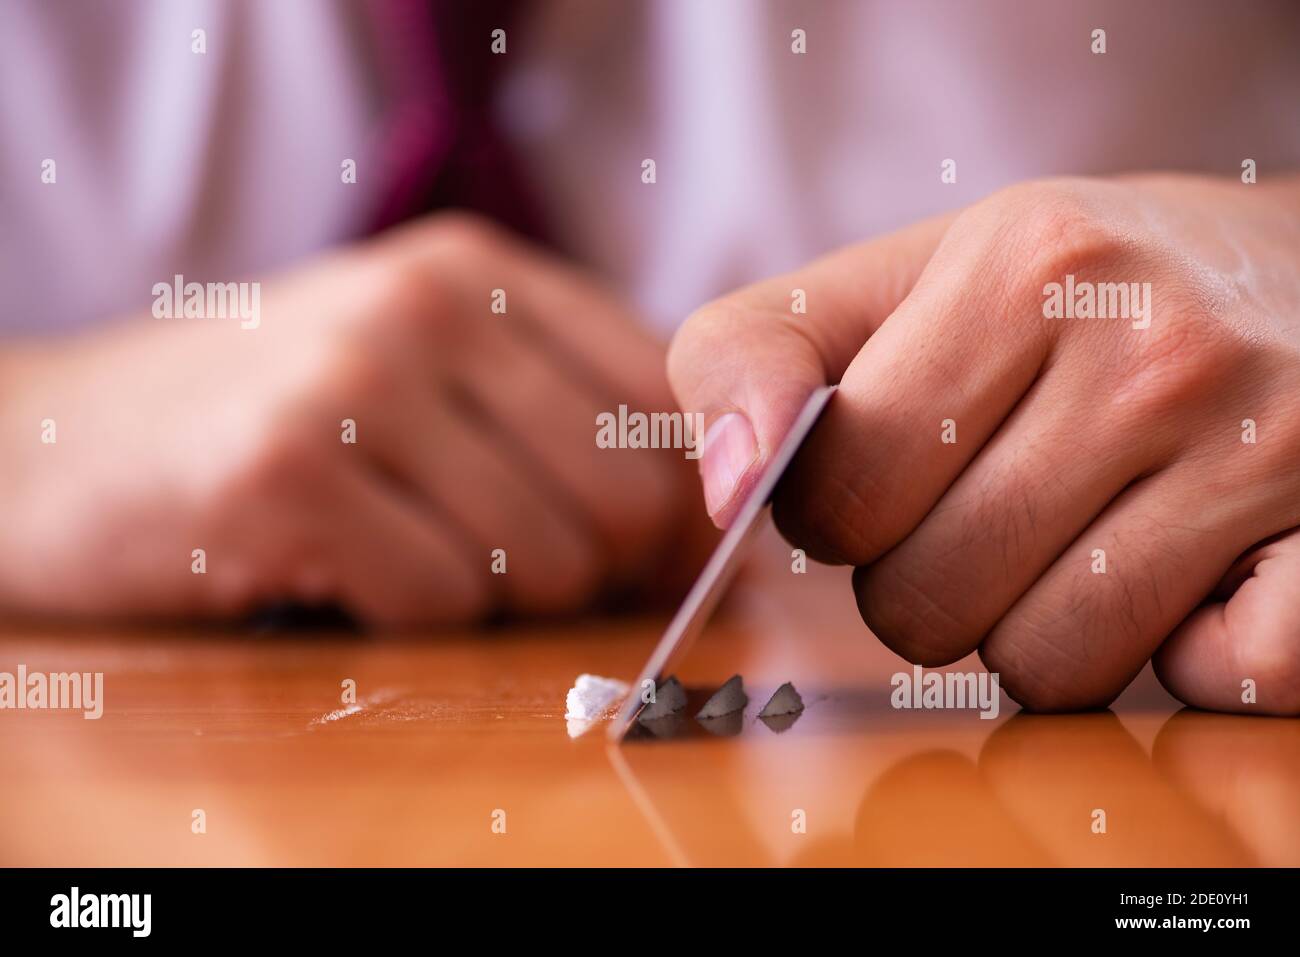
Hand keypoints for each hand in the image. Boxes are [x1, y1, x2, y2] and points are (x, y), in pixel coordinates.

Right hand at [1, 213, 708, 624]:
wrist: (56, 441)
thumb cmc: (272, 414)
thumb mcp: (421, 366)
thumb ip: (565, 413)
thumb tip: (717, 529)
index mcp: (480, 270)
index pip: (668, 399)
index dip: (684, 501)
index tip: (652, 554)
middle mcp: (429, 305)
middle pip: (629, 496)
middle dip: (589, 569)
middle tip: (501, 563)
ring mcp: (353, 381)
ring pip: (545, 561)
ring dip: (491, 596)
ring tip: (404, 550)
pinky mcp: (285, 475)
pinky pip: (442, 602)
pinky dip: (406, 615)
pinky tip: (338, 570)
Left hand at [670, 174, 1299, 713]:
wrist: (1289, 272)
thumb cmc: (1066, 292)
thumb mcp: (902, 277)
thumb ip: (758, 353)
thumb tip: (722, 487)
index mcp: (1024, 260)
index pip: (835, 496)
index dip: (839, 513)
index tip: (893, 473)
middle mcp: (1155, 346)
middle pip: (924, 602)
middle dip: (928, 579)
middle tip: (996, 503)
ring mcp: (1265, 447)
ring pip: (1047, 665)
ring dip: (1038, 628)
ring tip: (1085, 534)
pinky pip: (1208, 686)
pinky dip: (1184, 657)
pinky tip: (1197, 569)